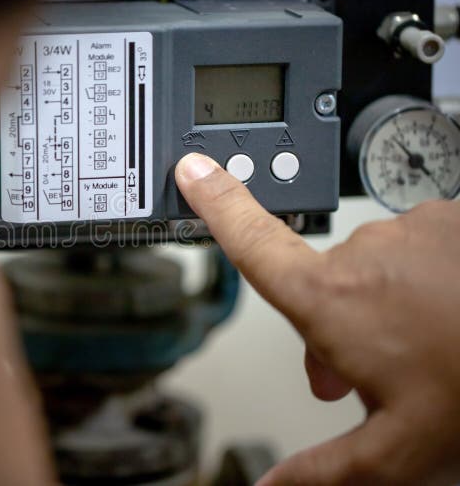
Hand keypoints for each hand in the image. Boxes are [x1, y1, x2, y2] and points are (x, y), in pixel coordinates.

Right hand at [175, 152, 459, 484]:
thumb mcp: (396, 446)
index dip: (215, 204)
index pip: (252, 243)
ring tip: (416, 344)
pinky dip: (417, 278)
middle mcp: (363, 252)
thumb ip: (323, 468)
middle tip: (360, 372)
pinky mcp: (449, 218)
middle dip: (329, 324)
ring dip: (377, 302)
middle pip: (319, 281)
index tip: (191, 169)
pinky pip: (413, 248)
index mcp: (331, 299)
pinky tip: (442, 312)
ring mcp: (410, 229)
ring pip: (370, 267)